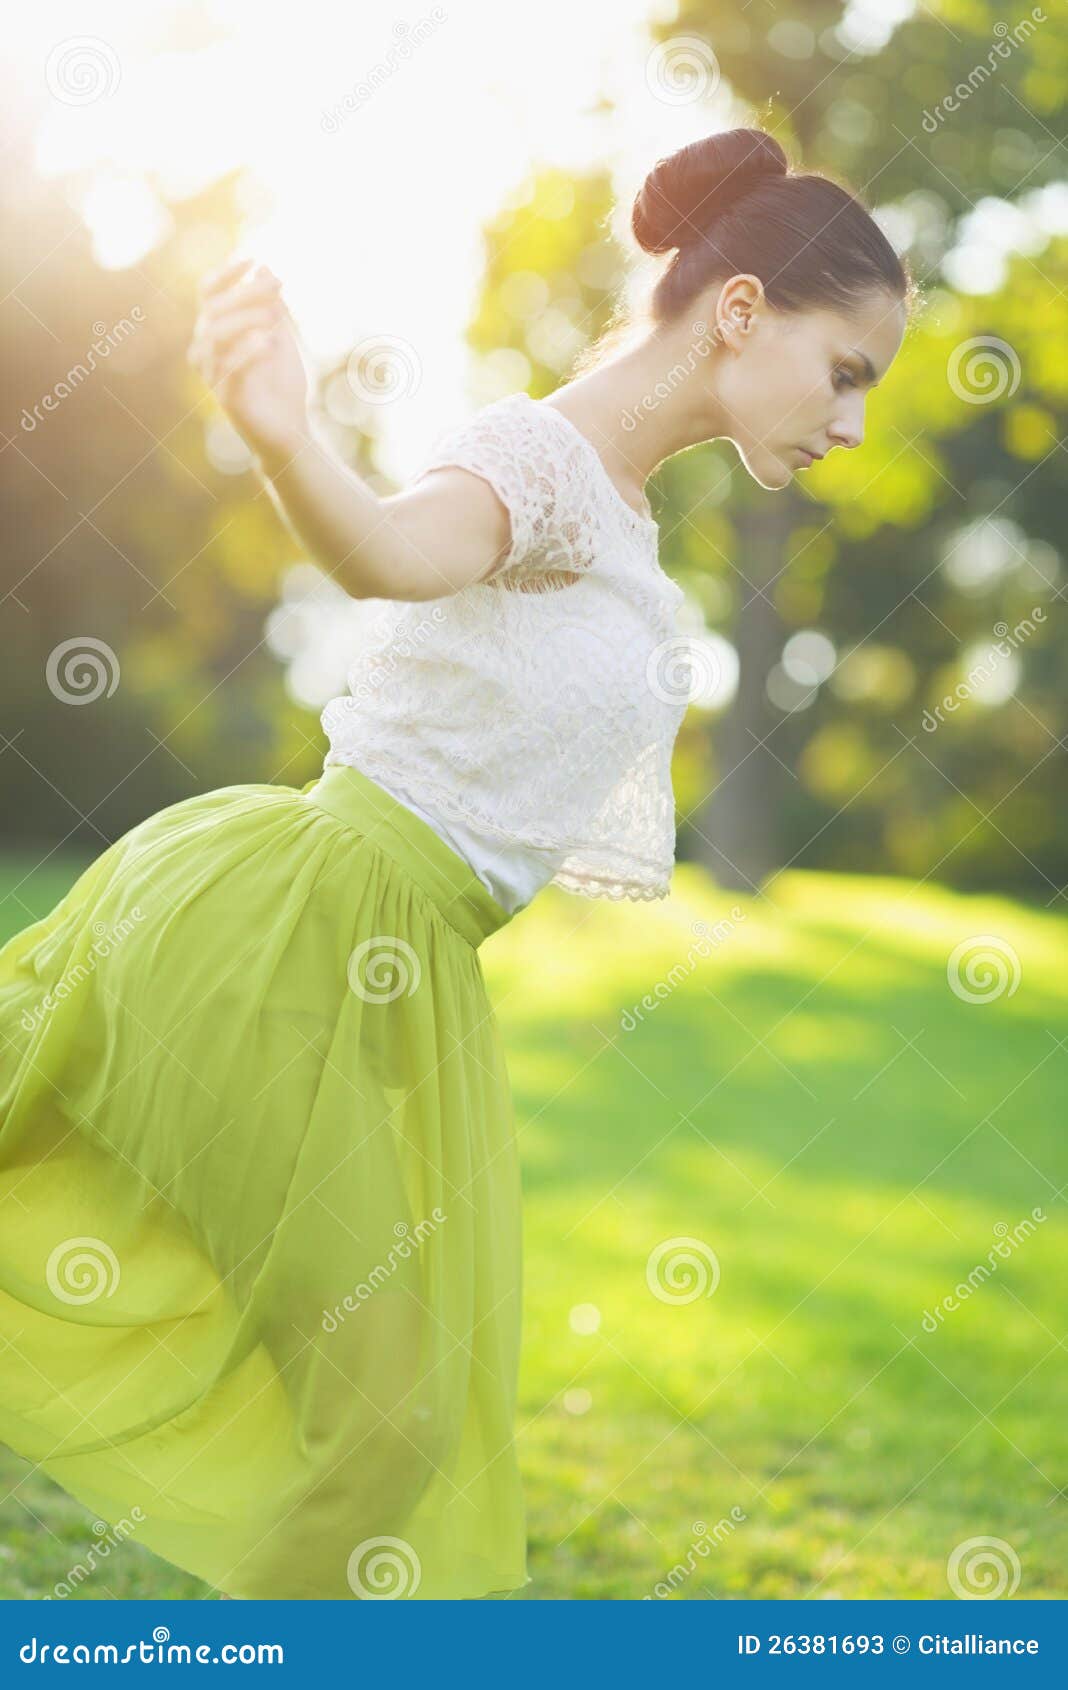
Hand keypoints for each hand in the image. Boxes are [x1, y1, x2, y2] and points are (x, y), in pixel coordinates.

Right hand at [189, 258, 310, 464]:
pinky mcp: (225, 396)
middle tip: (279, 286)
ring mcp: (212, 373)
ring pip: (215, 335)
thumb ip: (270, 305)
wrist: (289, 429)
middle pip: (214, 309)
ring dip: (246, 318)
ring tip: (276, 317)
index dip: (226, 273)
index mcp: (216, 330)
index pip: (209, 293)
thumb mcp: (280, 336)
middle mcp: (207, 349)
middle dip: (247, 293)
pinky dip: (247, 351)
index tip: (252, 259)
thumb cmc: (281, 383)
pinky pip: (227, 368)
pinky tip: (269, 342)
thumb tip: (264, 268)